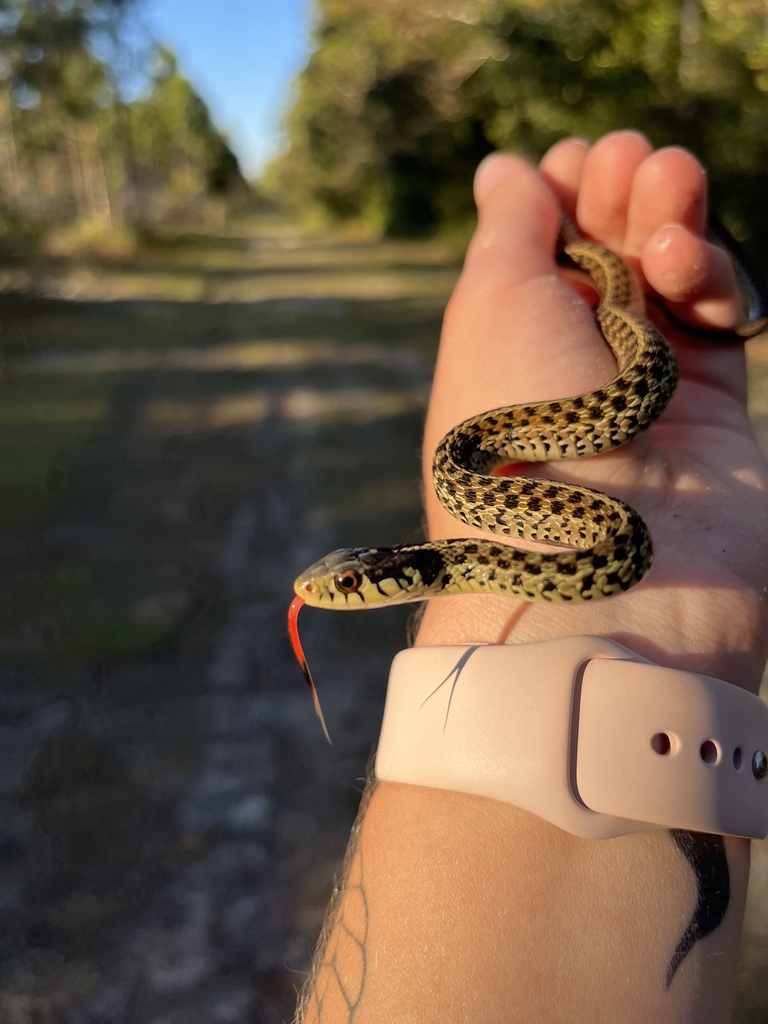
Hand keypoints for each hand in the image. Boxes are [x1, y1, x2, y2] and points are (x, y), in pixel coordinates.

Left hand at [418, 130, 767, 690]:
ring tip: (668, 181)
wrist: (602, 552)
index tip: (571, 162)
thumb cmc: (521, 420)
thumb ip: (513, 226)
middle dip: (618, 193)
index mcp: (504, 342)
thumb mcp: (495, 301)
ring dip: (669, 216)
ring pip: (671, 277)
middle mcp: (572, 366)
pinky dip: (708, 277)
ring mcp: (646, 388)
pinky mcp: (714, 407)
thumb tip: (504, 169)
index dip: (561, 195)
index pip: (543, 247)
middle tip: (626, 161)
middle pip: (609, 252)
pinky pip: (720, 317)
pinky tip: (685, 262)